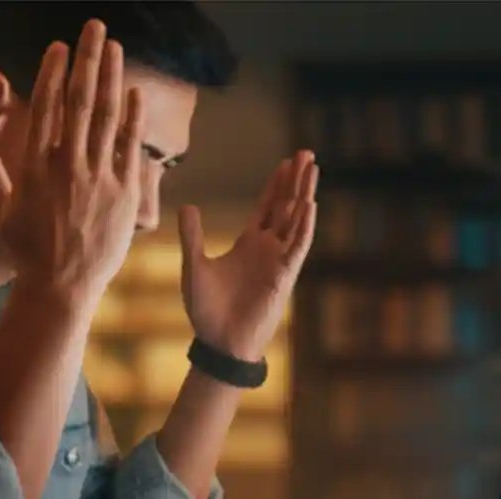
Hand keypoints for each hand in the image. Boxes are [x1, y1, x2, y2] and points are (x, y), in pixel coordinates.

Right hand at [0, 21, 143, 305]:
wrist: (61, 287)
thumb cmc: (28, 251)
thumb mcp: (3, 209)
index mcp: (36, 165)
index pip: (46, 107)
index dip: (53, 72)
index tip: (59, 47)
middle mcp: (67, 165)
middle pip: (79, 100)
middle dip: (88, 59)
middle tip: (95, 28)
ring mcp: (98, 178)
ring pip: (106, 116)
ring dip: (112, 77)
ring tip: (114, 48)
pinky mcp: (123, 194)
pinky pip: (130, 148)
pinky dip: (133, 118)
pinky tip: (135, 93)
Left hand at [179, 151, 318, 360]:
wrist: (219, 343)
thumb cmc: (206, 311)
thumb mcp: (194, 266)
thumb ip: (192, 236)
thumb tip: (188, 206)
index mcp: (248, 244)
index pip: (267, 207)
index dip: (277, 184)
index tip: (285, 162)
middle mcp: (267, 249)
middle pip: (286, 206)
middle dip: (296, 180)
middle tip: (306, 153)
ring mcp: (278, 261)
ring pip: (296, 220)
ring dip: (304, 194)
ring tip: (312, 169)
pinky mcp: (284, 276)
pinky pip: (298, 246)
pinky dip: (305, 226)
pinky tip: (310, 205)